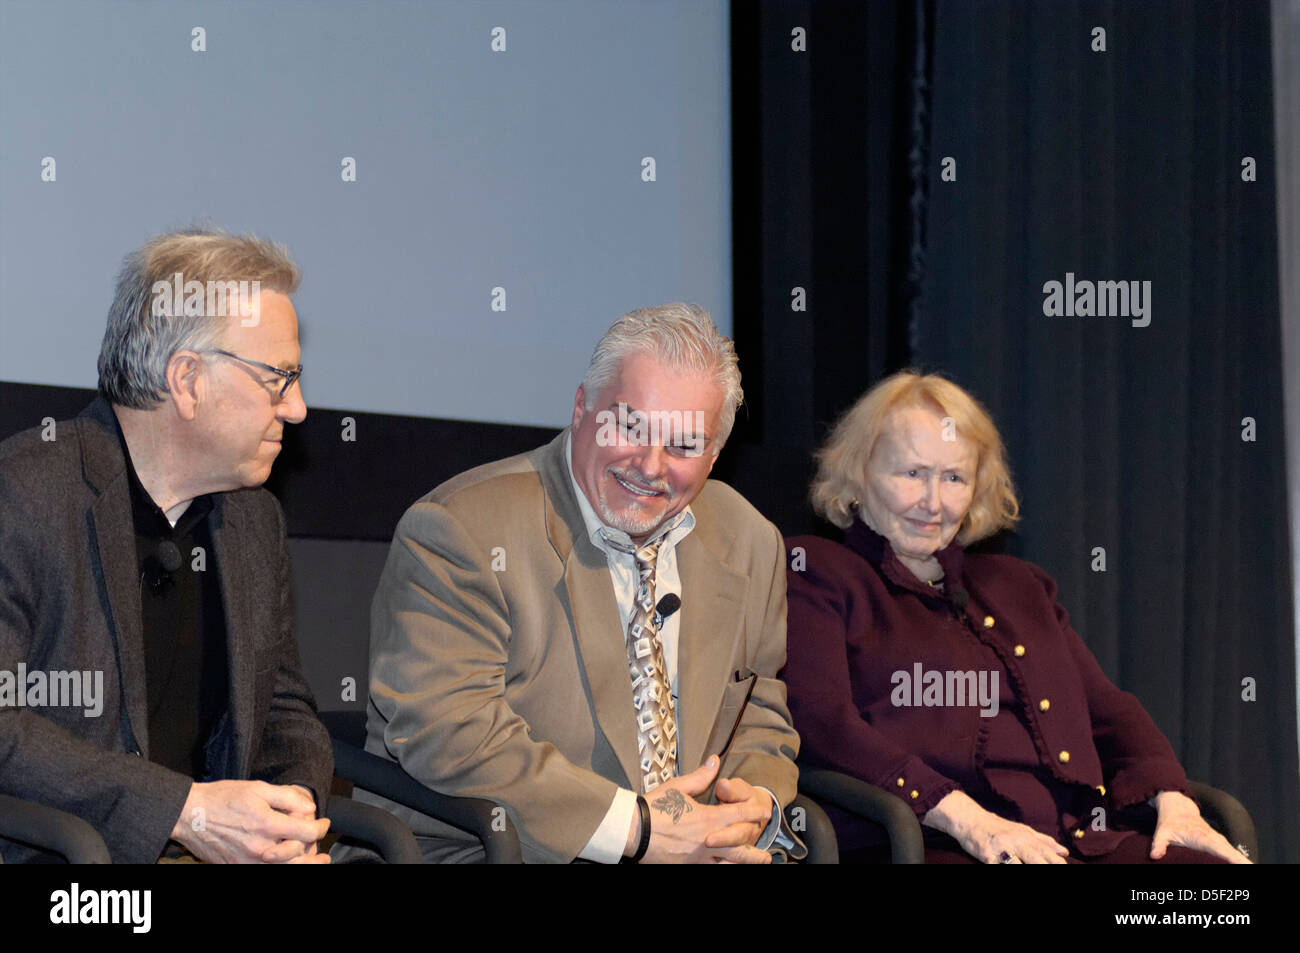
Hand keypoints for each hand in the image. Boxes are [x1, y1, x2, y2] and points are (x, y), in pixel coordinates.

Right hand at [170, 780, 330, 863]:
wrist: (190, 814)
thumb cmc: (223, 798)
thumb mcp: (258, 788)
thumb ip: (287, 798)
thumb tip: (309, 809)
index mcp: (267, 824)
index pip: (306, 832)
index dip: (320, 828)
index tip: (324, 823)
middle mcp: (260, 847)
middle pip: (299, 856)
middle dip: (315, 849)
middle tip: (320, 846)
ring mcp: (248, 861)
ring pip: (284, 869)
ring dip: (304, 865)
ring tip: (318, 862)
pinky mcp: (237, 867)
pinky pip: (264, 872)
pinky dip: (281, 868)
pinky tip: (288, 864)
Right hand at [634, 756, 772, 863]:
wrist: (634, 832)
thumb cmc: (654, 808)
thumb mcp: (678, 787)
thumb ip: (701, 776)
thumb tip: (714, 761)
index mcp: (707, 818)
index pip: (738, 814)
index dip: (754, 812)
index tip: (765, 812)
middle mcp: (708, 840)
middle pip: (740, 845)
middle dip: (756, 848)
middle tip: (768, 852)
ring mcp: (699, 857)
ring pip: (729, 863)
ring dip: (745, 862)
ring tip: (758, 863)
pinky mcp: (688, 866)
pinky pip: (711, 870)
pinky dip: (722, 868)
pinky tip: (727, 868)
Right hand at [924, 790, 1068, 863]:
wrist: (970, 820)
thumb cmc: (998, 828)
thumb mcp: (1022, 830)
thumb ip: (1043, 841)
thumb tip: (1064, 851)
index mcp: (1026, 837)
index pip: (1047, 853)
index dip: (1058, 863)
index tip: (1067, 868)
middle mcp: (1015, 842)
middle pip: (1035, 858)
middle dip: (1047, 866)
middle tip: (1060, 870)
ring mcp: (1000, 850)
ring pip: (1016, 863)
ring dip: (1025, 865)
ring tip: (1033, 869)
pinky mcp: (986, 857)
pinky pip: (999, 866)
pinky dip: (1005, 867)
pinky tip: (1004, 866)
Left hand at [1150, 791, 1250, 863]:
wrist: (1177, 806)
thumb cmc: (1170, 821)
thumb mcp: (1161, 831)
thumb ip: (1158, 844)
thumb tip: (1154, 856)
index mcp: (1201, 837)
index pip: (1218, 849)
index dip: (1230, 857)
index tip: (1240, 864)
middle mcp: (1212, 838)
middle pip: (1231, 852)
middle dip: (1243, 861)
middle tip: (1254, 870)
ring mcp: (1217, 839)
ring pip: (1234, 851)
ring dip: (1244, 860)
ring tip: (1254, 869)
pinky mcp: (1218, 842)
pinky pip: (1231, 851)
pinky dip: (1240, 858)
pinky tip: (1247, 865)